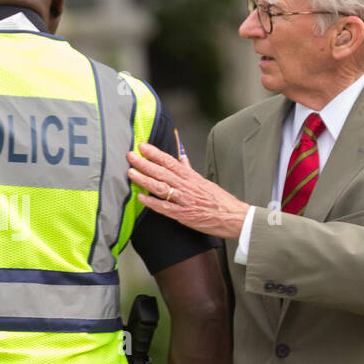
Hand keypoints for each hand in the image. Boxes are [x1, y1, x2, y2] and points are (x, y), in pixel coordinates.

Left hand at [126, 142, 249, 239]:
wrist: (233, 217)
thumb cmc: (218, 200)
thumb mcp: (203, 181)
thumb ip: (189, 170)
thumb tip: (181, 157)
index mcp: (190, 177)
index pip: (169, 161)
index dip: (154, 153)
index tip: (142, 146)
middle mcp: (186, 186)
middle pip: (162, 172)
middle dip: (144, 163)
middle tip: (130, 156)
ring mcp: (184, 200)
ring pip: (161, 187)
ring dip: (145, 179)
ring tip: (131, 173)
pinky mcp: (184, 215)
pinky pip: (165, 208)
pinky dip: (152, 203)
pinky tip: (141, 198)